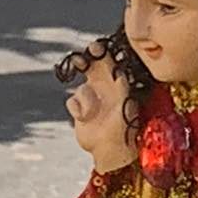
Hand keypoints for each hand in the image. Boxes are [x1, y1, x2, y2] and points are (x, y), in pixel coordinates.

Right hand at [65, 45, 135, 171]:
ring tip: (91, 114)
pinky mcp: (79, 108)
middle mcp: (105, 87)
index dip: (102, 52)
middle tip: (78, 59)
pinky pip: (72, 101)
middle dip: (85, 60)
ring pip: (81, 88)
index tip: (95, 47)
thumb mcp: (125, 109)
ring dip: (85, 101)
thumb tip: (120, 76)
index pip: (111, 62)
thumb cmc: (123, 130)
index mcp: (119, 85)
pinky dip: (76, 110)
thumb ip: (122, 92)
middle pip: (92, 66)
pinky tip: (84, 119)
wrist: (110, 151)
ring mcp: (91, 97)